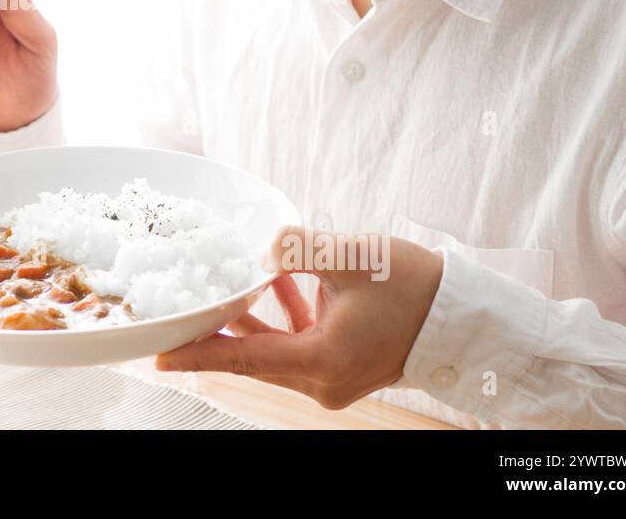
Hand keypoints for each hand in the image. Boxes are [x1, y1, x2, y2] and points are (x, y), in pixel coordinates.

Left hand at [155, 225, 444, 409]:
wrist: (465, 315)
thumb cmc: (417, 287)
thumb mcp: (353, 257)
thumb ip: (298, 247)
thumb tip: (263, 247)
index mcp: (322, 361)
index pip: (244, 358)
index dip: (199, 353)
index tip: (160, 356)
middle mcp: (323, 380)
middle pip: (252, 355)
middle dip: (216, 329)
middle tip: (178, 311)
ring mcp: (333, 378)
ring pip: (273, 348)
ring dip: (251, 316)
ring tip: (223, 285)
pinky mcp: (341, 366)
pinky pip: (296, 343)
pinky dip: (282, 316)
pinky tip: (276, 282)